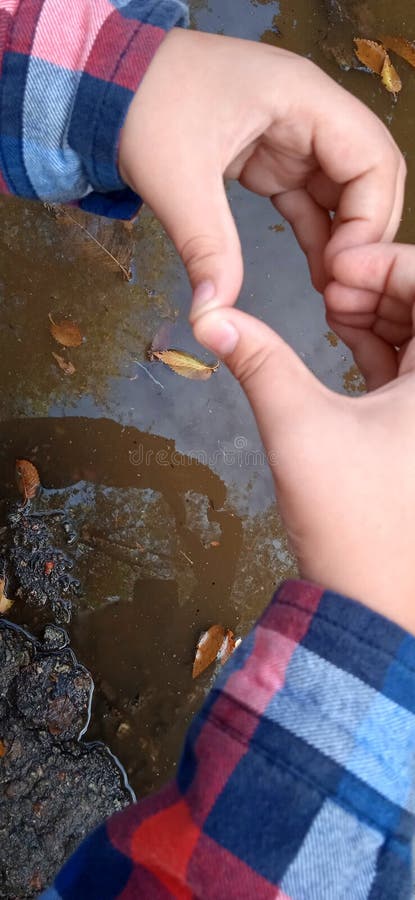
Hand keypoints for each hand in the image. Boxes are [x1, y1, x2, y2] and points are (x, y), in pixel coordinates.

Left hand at [119, 29, 404, 319]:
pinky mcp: (274, 159)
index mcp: (302, 98)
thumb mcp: (178, 179)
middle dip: (364, 232)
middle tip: (345, 285)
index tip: (343, 266)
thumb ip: (206, 249)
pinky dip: (317, 236)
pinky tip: (318, 275)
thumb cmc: (144, 103)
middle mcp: (310, 114)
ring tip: (333, 290)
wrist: (108, 85)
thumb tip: (213, 315)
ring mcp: (294, 137)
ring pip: (345, 193)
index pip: (374, 158)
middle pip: (370, 176)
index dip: (371, 217)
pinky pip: (311, 201)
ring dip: (342, 240)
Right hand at [193, 243, 414, 634]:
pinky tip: (341, 336)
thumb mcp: (299, 429)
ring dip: (379, 312)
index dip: (386, 264)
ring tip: (329, 312)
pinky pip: (413, 364)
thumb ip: (258, 362)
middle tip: (328, 288)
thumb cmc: (355, 526)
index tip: (336, 269)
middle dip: (380, 285)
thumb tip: (211, 316)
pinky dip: (381, 344)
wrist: (373, 602)